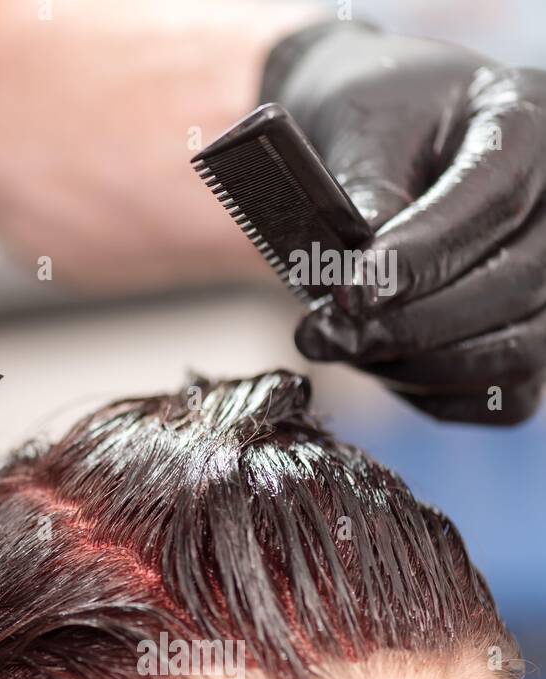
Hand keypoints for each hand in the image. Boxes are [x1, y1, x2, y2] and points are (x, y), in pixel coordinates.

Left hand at [267, 21, 545, 423]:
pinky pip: (507, 394)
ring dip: (418, 366)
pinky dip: (437, 394)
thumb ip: (365, 192)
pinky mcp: (541, 329)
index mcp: (527, 117)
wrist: (385, 134)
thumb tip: (361, 275)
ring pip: (520, 350)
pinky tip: (378, 366)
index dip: (420, 258)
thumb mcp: (358, 127)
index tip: (347, 295)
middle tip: (321, 336)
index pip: (492, 200)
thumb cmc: (371, 120)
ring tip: (339, 346)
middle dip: (409, 324)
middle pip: (518, 282)